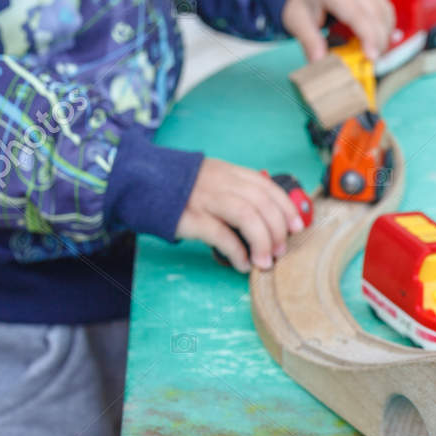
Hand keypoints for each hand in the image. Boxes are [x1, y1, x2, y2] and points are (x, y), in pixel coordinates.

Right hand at [176, 158, 305, 272]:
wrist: (139, 182)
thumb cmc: (181, 188)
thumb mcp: (212, 180)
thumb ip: (236, 192)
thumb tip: (266, 220)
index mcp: (228, 172)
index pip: (267, 187)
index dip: (286, 207)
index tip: (296, 226)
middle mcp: (220, 182)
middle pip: (261, 203)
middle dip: (277, 229)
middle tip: (281, 250)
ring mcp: (205, 199)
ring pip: (247, 215)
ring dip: (262, 241)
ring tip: (266, 261)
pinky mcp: (190, 217)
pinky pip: (221, 234)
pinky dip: (237, 252)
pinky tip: (243, 263)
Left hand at [282, 0, 394, 62]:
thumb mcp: (296, 20)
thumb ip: (310, 41)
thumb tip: (320, 63)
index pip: (356, 13)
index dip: (368, 36)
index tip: (371, 57)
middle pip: (375, 12)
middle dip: (379, 39)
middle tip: (373, 61)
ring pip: (384, 10)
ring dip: (385, 33)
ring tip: (375, 51)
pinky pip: (385, 8)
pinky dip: (386, 26)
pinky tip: (378, 38)